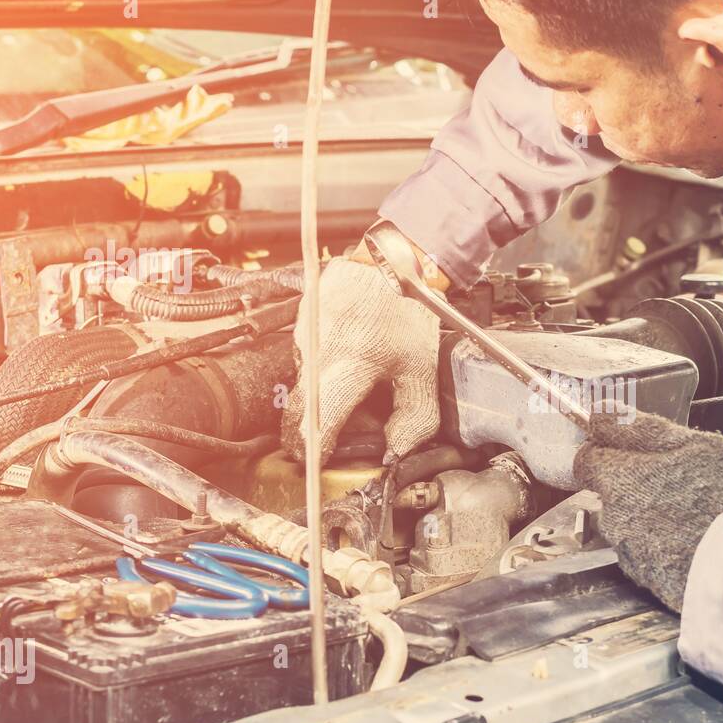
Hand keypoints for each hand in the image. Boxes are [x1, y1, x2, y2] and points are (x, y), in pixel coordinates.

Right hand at [281, 257, 439, 464]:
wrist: (392, 260)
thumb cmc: (409, 311)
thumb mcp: (424, 370)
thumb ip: (415, 418)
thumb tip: (394, 452)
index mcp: (348, 362)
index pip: (314, 423)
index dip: (314, 451)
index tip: (321, 462)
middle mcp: (316, 348)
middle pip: (303, 410)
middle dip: (318, 430)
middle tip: (347, 431)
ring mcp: (303, 332)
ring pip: (305, 385)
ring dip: (326, 396)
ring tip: (361, 384)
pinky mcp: (299, 322)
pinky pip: (306, 361)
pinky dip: (325, 371)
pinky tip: (352, 360)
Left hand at [573, 411, 722, 611]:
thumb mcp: (699, 447)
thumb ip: (643, 429)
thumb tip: (601, 414)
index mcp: (622, 478)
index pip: (588, 460)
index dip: (607, 452)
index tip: (630, 452)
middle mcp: (616, 517)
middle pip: (610, 495)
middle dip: (633, 487)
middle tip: (676, 486)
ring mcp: (630, 552)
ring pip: (628, 525)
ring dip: (649, 518)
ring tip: (693, 518)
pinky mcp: (646, 580)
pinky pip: (644, 555)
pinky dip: (661, 547)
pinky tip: (692, 543)